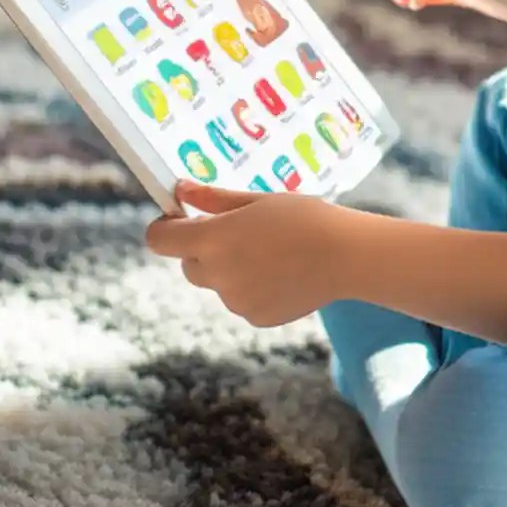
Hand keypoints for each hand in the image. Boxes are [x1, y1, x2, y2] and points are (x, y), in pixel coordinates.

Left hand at [145, 182, 354, 326]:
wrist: (346, 256)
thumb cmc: (305, 219)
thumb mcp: (259, 201)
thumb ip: (214, 199)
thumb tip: (181, 189)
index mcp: (212, 239)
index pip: (159, 240)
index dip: (165, 229)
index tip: (181, 220)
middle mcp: (217, 274)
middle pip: (189, 266)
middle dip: (205, 252)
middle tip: (242, 236)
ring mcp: (236, 300)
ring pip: (219, 284)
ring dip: (233, 271)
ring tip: (274, 256)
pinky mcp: (256, 318)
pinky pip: (242, 302)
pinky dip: (254, 290)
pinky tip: (284, 275)